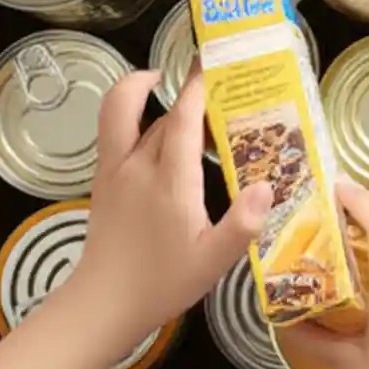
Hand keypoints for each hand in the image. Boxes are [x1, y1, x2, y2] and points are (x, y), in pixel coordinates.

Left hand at [65, 70, 272, 351]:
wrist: (103, 303)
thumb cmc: (163, 282)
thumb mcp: (213, 262)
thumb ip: (243, 224)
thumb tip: (268, 186)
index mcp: (170, 183)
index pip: (181, 120)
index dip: (196, 88)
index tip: (211, 65)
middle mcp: (137, 167)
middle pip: (150, 110)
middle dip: (171, 86)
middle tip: (199, 77)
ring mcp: (113, 171)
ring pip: (124, 115)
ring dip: (144, 95)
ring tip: (174, 94)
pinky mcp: (101, 180)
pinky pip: (113, 132)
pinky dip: (129, 114)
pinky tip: (153, 128)